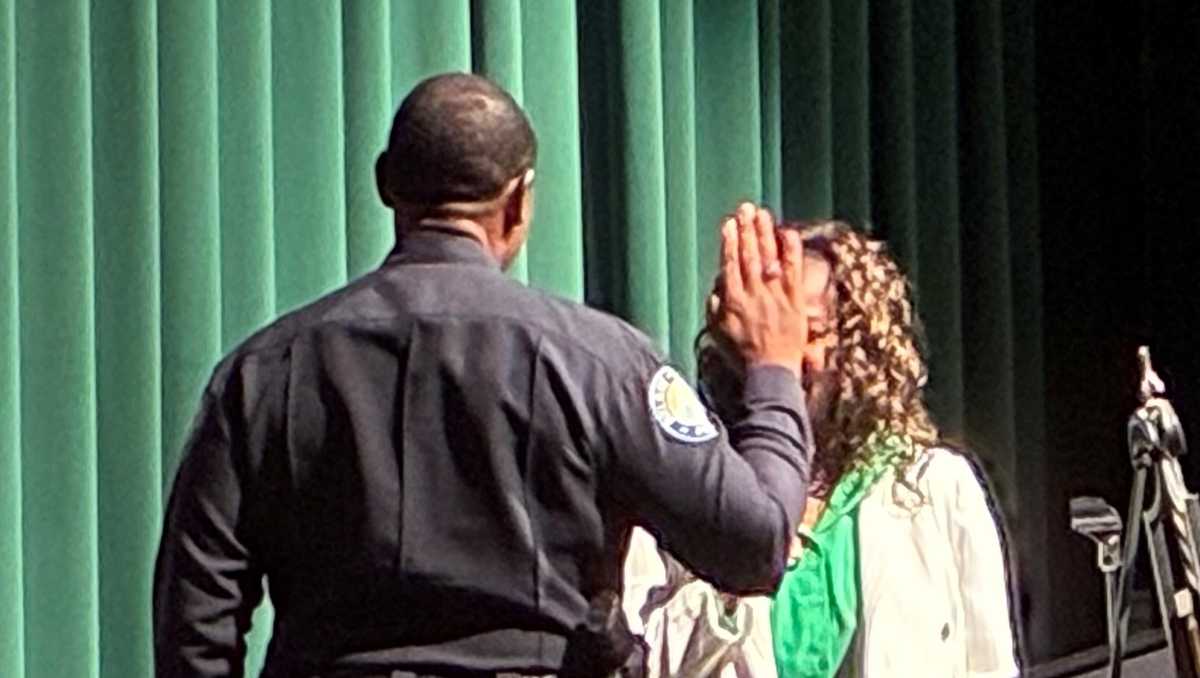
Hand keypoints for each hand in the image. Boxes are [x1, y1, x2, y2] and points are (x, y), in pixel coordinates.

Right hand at [711, 202, 805, 378]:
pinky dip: (790, 251)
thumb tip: (715, 289)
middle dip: (746, 230)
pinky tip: (788, 233)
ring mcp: (775, 296)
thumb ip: (715, 308)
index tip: (729, 224)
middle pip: (748, 255)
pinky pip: (793, 271)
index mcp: (733, 301)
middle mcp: (753, 294)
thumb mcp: (719, 333)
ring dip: (764, 234)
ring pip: (767, 258)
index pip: (730, 264)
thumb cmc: (743, 356)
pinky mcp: (794, 301)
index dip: (729, 242)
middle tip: (745, 209)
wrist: (771, 372)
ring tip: (761, 214)